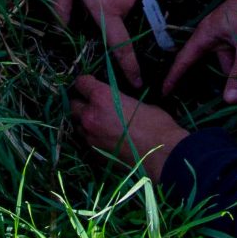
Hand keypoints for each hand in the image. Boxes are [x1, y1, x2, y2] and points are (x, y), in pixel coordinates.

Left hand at [69, 74, 188, 177]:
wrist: (163, 154)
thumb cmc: (157, 124)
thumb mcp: (139, 102)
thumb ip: (121, 100)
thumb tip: (119, 101)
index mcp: (102, 97)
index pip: (81, 83)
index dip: (86, 83)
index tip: (92, 85)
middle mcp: (90, 116)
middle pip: (73, 105)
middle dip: (81, 103)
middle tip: (94, 105)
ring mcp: (90, 137)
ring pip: (78, 125)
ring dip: (85, 122)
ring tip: (100, 123)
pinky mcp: (94, 154)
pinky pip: (87, 142)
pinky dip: (93, 138)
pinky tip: (106, 139)